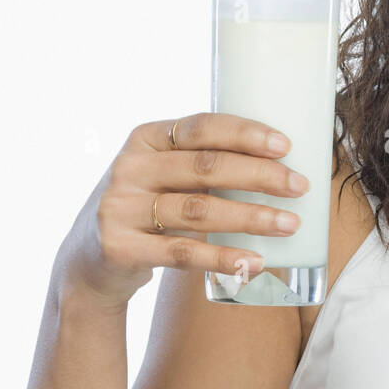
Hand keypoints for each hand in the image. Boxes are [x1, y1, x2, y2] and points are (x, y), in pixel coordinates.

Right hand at [58, 113, 309, 308]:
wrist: (88, 260)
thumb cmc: (147, 206)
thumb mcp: (164, 173)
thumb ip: (203, 162)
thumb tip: (282, 162)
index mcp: (146, 138)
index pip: (201, 126)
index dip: (245, 134)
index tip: (285, 146)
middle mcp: (129, 167)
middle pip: (206, 167)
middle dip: (260, 175)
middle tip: (299, 186)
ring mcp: (120, 208)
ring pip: (199, 211)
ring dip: (251, 217)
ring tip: (289, 224)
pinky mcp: (120, 248)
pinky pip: (182, 253)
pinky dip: (223, 258)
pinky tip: (255, 262)